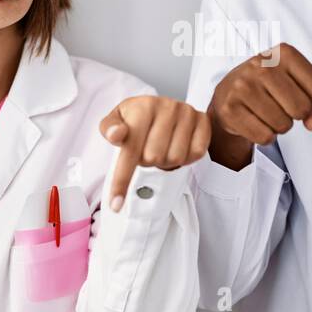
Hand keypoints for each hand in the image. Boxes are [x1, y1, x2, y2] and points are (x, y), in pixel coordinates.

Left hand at [99, 95, 210, 210]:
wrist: (161, 107)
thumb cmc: (136, 118)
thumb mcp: (116, 120)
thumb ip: (109, 128)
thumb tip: (115, 135)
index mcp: (143, 106)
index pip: (131, 150)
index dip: (122, 179)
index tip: (116, 204)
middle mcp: (167, 107)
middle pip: (153, 158)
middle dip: (147, 162)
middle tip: (146, 151)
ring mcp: (187, 113)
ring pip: (175, 158)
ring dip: (166, 161)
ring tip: (162, 148)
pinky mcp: (203, 121)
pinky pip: (195, 154)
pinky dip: (185, 158)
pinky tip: (178, 147)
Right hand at [206, 42, 311, 170]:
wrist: (227, 93)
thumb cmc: (270, 88)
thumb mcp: (295, 83)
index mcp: (284, 53)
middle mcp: (262, 65)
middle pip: (303, 109)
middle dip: (299, 117)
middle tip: (283, 107)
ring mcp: (243, 86)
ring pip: (284, 125)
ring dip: (280, 126)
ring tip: (266, 111)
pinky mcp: (230, 108)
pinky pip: (265, 137)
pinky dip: (265, 136)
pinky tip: (255, 121)